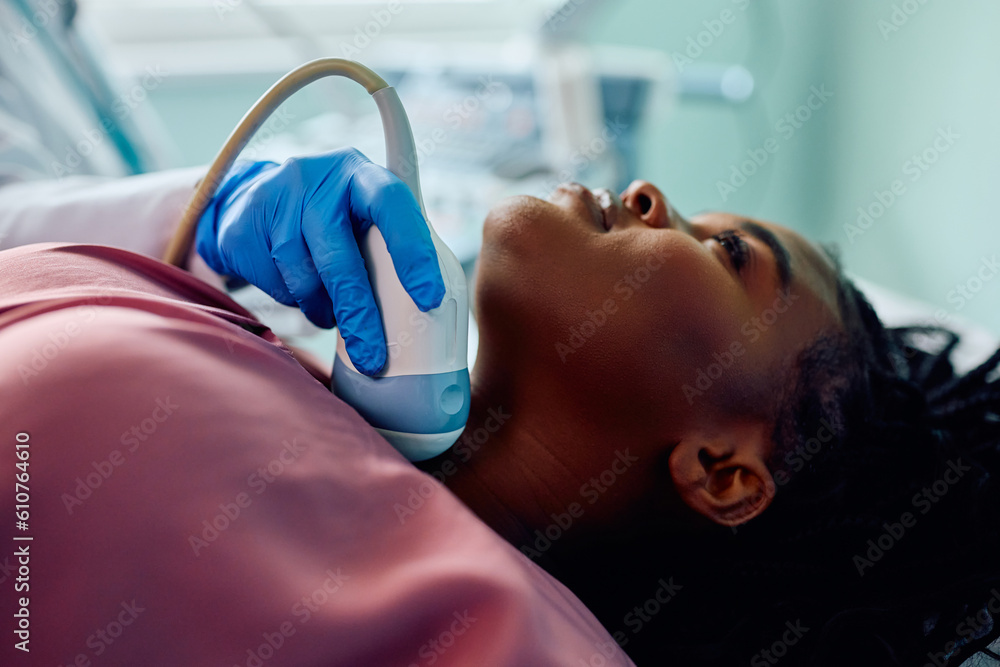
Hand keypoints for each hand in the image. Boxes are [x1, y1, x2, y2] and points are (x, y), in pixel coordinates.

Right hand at [195, 148, 444, 375]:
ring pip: (304, 277)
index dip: (412, 252)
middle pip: (340, 257)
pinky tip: (300, 292)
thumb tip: (420, 316)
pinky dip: (294, 300)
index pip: (393, 206)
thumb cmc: (331, 221)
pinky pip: (275, 283)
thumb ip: (389, 249)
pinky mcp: (244, 225)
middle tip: (373, 358)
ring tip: (331, 315)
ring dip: (323, 310)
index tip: (428, 298)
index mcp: (362, 176)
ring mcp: (277, 199)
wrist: (252, 201)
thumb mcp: (362, 218)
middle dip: (359, 314)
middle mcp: (319, 179)